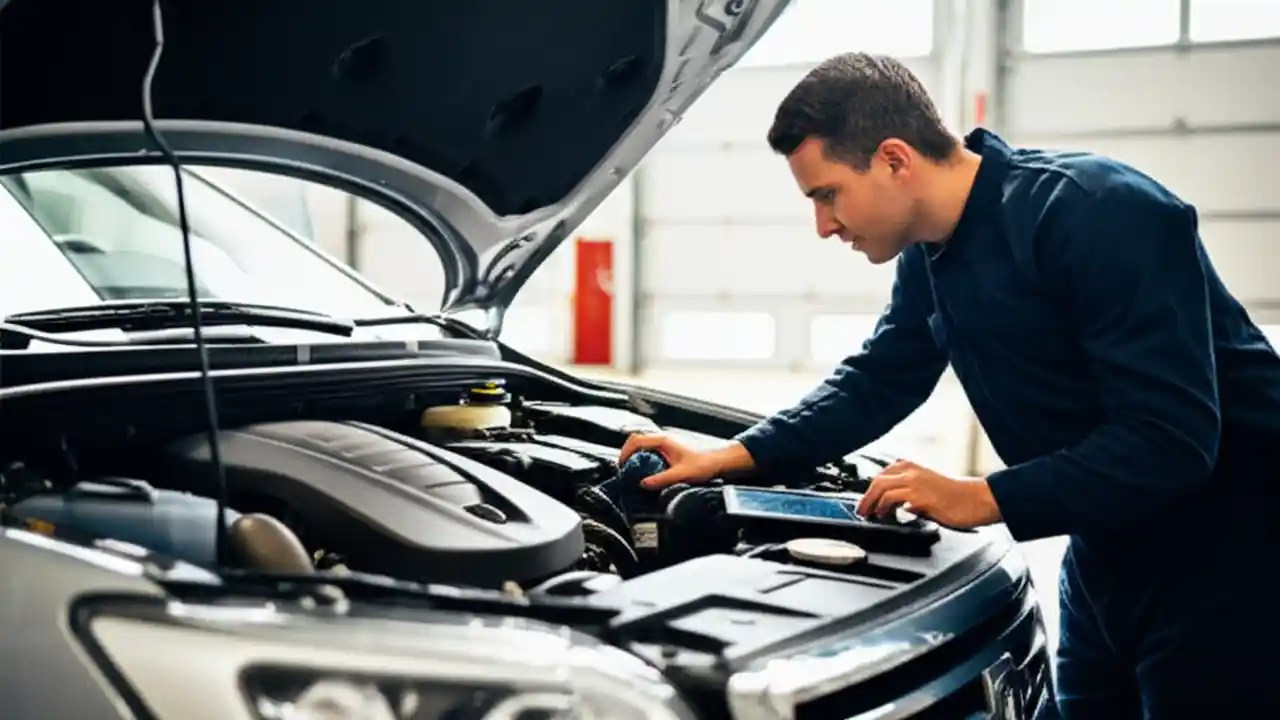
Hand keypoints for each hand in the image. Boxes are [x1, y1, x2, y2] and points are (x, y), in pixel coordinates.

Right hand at [618, 433, 725, 489]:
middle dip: (628, 453)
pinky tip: (649, 470)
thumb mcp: (681, 474)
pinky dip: (645, 458)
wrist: (720, 461)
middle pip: (637, 440)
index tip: (622, 465)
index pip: (636, 440)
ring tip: (634, 470)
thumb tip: (643, 483)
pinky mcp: (672, 448)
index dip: (625, 452)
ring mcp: (668, 442)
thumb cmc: (705, 464)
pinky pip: (652, 449)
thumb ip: (661, 479)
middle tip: (625, 468)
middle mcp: (664, 438)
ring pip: (645, 444)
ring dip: (637, 455)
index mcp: (664, 441)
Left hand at [856, 459, 1000, 529]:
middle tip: (862, 511)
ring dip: (872, 503)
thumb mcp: (927, 492)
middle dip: (866, 497)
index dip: (870, 490)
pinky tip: (886, 516)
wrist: (977, 500)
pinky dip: (885, 507)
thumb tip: (895, 507)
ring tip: (871, 515)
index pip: (882, 475)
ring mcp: (914, 481)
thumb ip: (909, 496)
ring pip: (881, 487)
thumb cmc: (957, 498)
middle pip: (877, 480)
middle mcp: (911, 471)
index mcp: (912, 468)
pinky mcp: (918, 494)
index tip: (866, 502)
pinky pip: (892, 498)